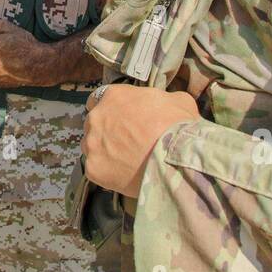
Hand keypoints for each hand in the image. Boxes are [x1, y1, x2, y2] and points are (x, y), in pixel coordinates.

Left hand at [82, 85, 199, 197]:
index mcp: (113, 96)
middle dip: (107, 131)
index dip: (110, 110)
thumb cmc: (178, 126)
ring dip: (104, 151)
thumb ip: (163, 99)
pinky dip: (107, 172)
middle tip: (126, 142)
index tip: (119, 119)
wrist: (175, 159)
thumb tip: (167, 103)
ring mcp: (92, 143)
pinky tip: (125, 175)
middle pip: (94, 123)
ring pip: (92, 146)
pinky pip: (96, 169)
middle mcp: (96, 117)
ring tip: (126, 160)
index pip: (99, 99)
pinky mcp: (93, 168)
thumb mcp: (178, 101)